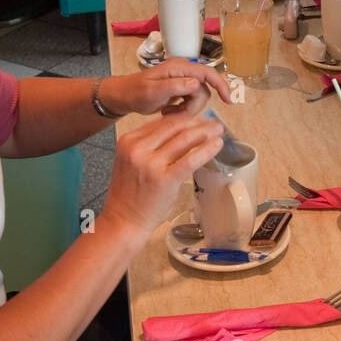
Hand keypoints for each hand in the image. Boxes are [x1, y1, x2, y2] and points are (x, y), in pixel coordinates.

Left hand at [99, 62, 232, 118]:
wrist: (125, 96)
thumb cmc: (135, 92)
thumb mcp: (153, 91)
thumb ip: (175, 86)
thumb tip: (196, 84)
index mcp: (179, 68)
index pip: (208, 74)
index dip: (221, 86)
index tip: (228, 101)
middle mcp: (184, 72)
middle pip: (203, 91)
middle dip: (192, 106)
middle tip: (174, 114)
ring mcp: (182, 81)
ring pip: (198, 99)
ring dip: (186, 110)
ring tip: (168, 113)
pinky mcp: (180, 90)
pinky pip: (190, 102)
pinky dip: (182, 110)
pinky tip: (168, 112)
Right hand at [99, 112, 224, 243]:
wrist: (122, 221)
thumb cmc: (129, 195)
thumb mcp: (131, 161)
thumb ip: (149, 146)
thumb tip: (178, 133)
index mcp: (129, 141)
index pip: (162, 122)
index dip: (184, 119)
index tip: (198, 120)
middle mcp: (138, 148)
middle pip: (175, 126)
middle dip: (198, 122)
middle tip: (213, 124)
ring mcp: (151, 163)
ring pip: (185, 139)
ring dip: (205, 132)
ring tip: (218, 131)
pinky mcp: (165, 179)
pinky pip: (191, 159)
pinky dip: (207, 150)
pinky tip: (217, 145)